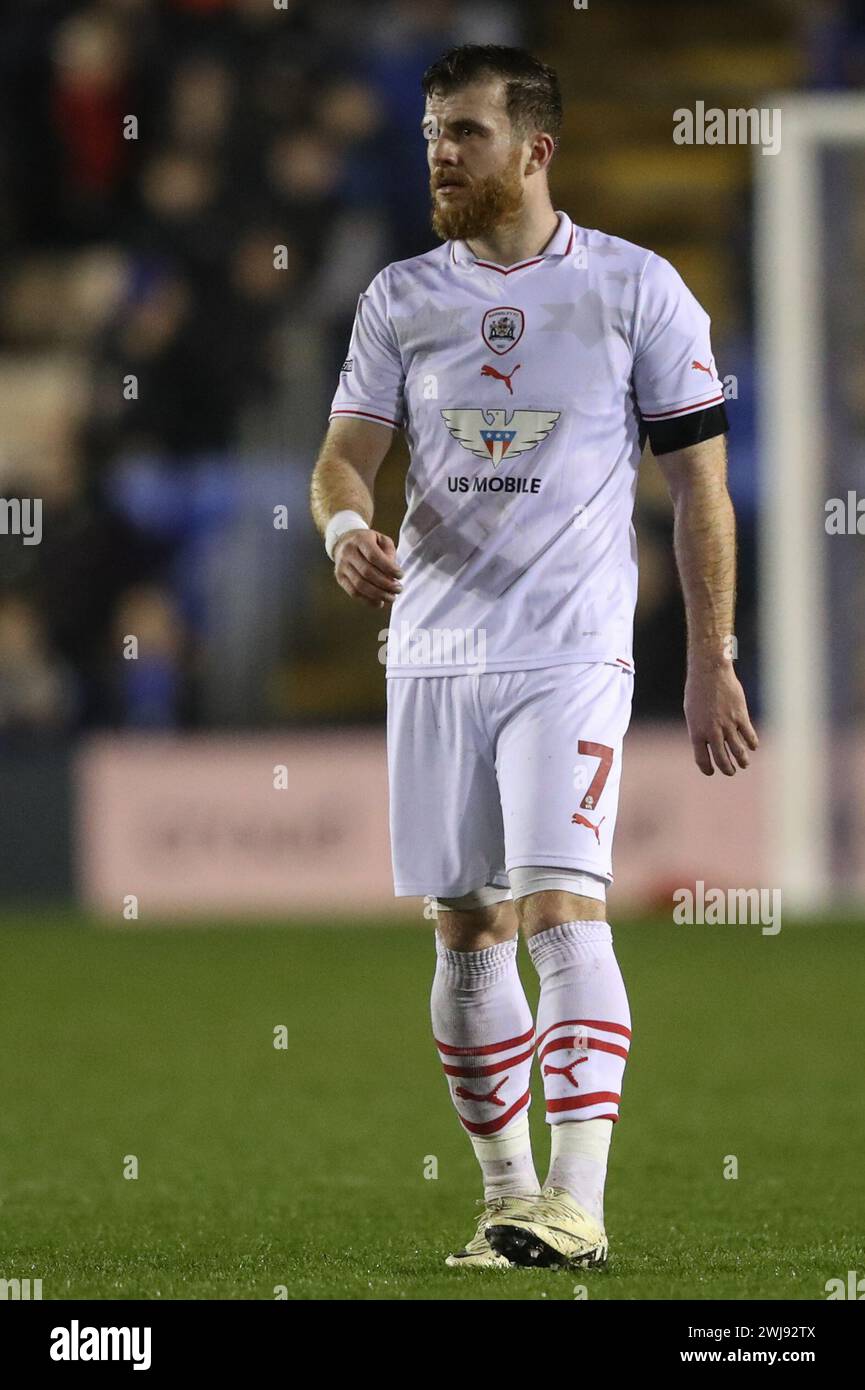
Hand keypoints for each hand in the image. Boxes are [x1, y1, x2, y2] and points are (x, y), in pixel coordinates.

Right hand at [333, 529, 402, 607]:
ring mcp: (341, 566)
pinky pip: (353, 592)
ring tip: (391, 598)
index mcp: (360, 540)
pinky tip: (379, 602)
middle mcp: (348, 552)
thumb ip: (389, 555)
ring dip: (378, 594)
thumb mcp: (382, 540)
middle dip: (386, 584)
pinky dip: (368, 600)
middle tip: (399, 589)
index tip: (401, 575)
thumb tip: (392, 576)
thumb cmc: (369, 542)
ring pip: (360, 585)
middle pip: (367, 572)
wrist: (344, 542)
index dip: (389, 568)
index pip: (374, 556)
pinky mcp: (340, 578)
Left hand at [684, 660, 757, 775]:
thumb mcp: (692, 712)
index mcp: (696, 732)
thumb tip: (708, 744)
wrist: (710, 672)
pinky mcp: (741, 716)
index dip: (707, 769)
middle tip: (731, 772)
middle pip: (722, 759)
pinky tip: (752, 746)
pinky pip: (749, 736)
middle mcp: (712, 732)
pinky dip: (752, 743)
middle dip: (728, 769)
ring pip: (738, 751)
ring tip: (744, 764)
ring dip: (742, 760)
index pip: (702, 759)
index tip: (711, 772)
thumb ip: (699, 729)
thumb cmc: (698, 691)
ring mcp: (727, 725)